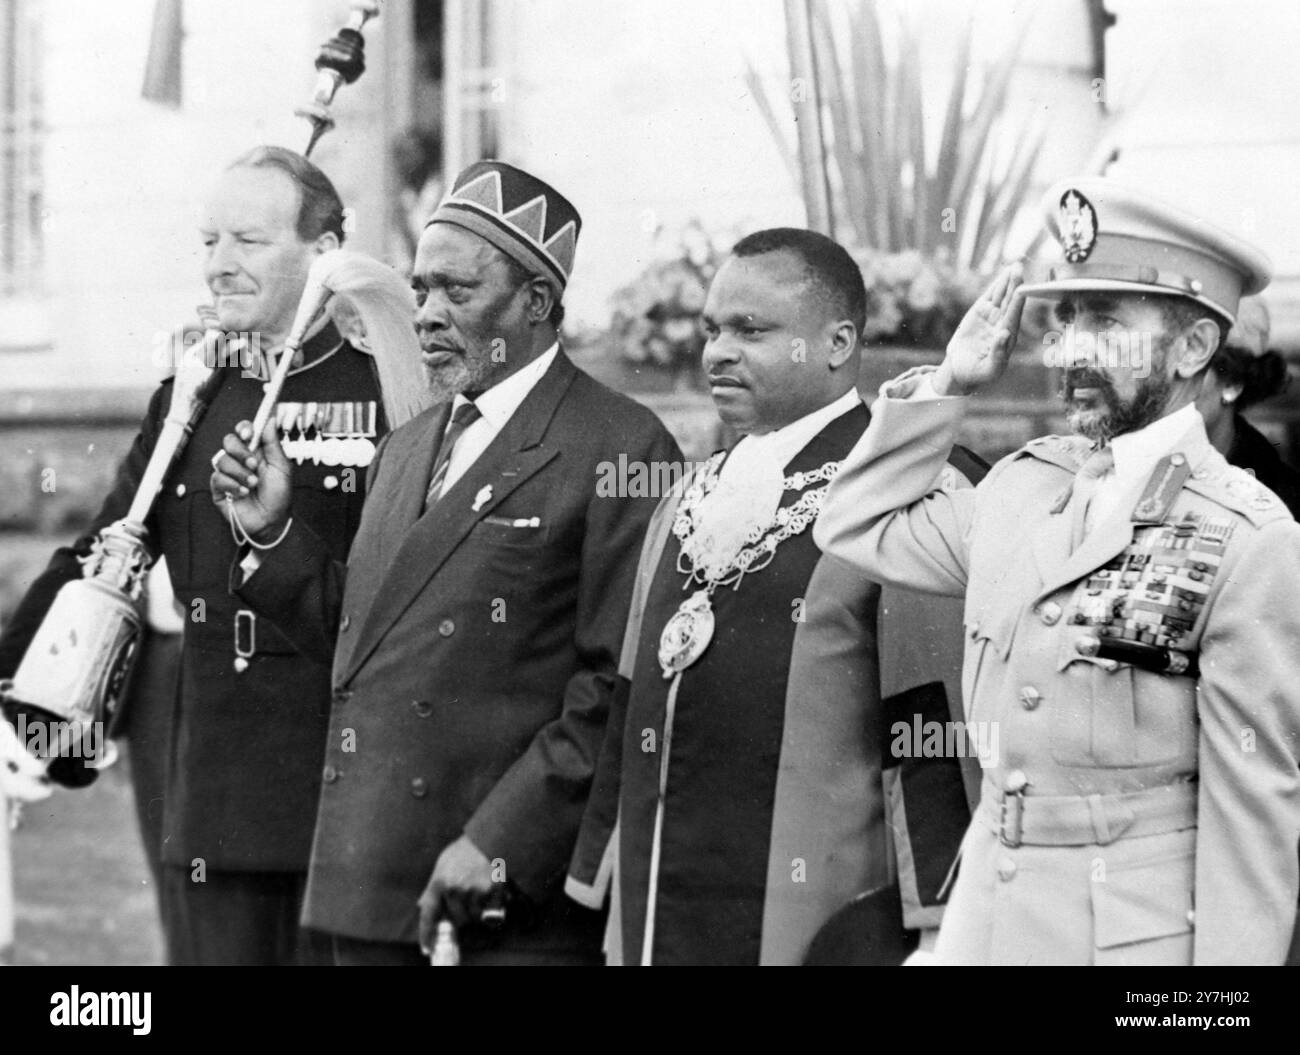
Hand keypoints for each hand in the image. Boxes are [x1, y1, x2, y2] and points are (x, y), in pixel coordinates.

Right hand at [209, 417, 292, 541]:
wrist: (272, 521)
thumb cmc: (278, 496)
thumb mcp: (281, 468)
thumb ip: (273, 444)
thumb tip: (271, 420)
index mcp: (255, 452)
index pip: (243, 432)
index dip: (243, 428)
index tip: (248, 432)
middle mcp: (240, 460)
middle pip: (229, 441)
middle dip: (241, 451)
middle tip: (254, 465)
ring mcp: (228, 473)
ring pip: (222, 460)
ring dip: (240, 473)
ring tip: (253, 484)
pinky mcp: (219, 488)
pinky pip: (218, 478)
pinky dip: (233, 485)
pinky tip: (244, 493)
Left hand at [418, 835, 495, 952]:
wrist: (491, 837)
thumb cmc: (466, 850)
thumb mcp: (443, 863)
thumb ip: (433, 885)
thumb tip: (422, 904)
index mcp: (439, 881)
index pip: (429, 913)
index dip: (427, 933)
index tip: (428, 948)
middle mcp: (454, 889)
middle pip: (455, 918)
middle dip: (460, 914)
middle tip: (467, 900)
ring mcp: (473, 891)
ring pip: (473, 916)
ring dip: (476, 910)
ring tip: (479, 889)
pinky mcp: (491, 892)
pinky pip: (489, 912)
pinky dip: (491, 907)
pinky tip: (490, 890)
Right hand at [934, 263, 1025, 395]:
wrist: (961, 370)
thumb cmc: (977, 374)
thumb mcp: (990, 370)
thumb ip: (999, 354)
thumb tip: (1005, 334)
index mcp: (1007, 337)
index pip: (1013, 316)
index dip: (1017, 302)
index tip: (1021, 289)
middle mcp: (1002, 324)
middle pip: (1010, 302)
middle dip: (1015, 285)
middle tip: (1020, 269)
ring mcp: (992, 316)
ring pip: (1002, 296)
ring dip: (1008, 281)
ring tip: (1015, 266)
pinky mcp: (980, 312)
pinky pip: (990, 296)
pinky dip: (996, 285)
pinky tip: (1004, 274)